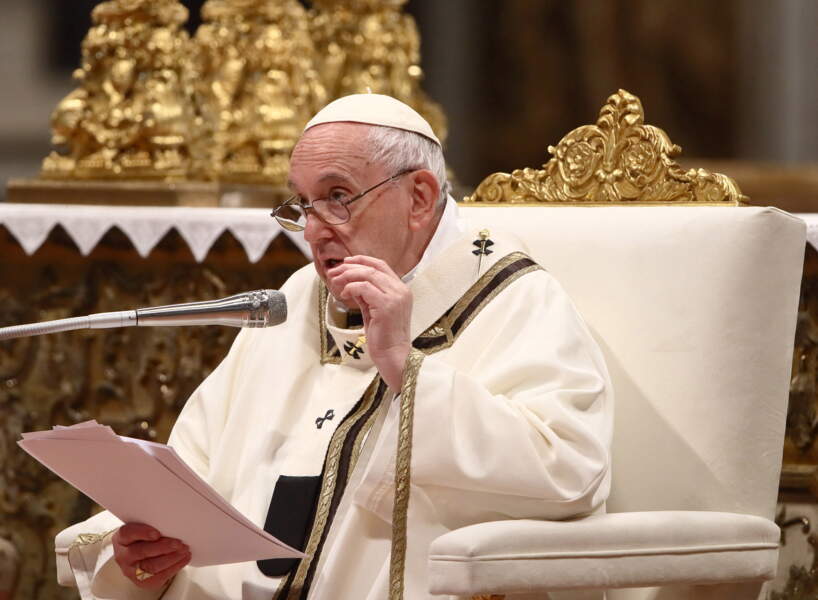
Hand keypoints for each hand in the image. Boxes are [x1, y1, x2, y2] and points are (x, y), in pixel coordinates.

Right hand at [112, 523, 189, 589]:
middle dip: (163, 547)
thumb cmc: (143, 538)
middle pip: (141, 552)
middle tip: (179, 543)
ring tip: (184, 550)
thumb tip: (174, 523)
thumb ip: (153, 525)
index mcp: (121, 538)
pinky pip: (159, 576)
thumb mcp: (143, 528)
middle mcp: (123, 555)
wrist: (138, 557)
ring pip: (151, 566)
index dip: (142, 533)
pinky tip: (184, 558)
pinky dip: (175, 566)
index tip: (157, 533)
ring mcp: (131, 570)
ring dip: (172, 558)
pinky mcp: (141, 581)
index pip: (127, 533)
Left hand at [327, 256, 411, 388]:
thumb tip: (351, 282)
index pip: (381, 265)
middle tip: (333, 272)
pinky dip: (351, 288)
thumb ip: (366, 295)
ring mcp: (396, 297)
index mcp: (401, 289)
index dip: (362, 260)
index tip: (345, 262)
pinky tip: (343, 295)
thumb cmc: (383, 337)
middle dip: (350, 267)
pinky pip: (364, 288)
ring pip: (368, 275)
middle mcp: (401, 290)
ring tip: (335, 282)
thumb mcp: (374, 310)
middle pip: (373, 268)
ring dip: (348, 276)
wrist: (393, 356)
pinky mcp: (387, 306)